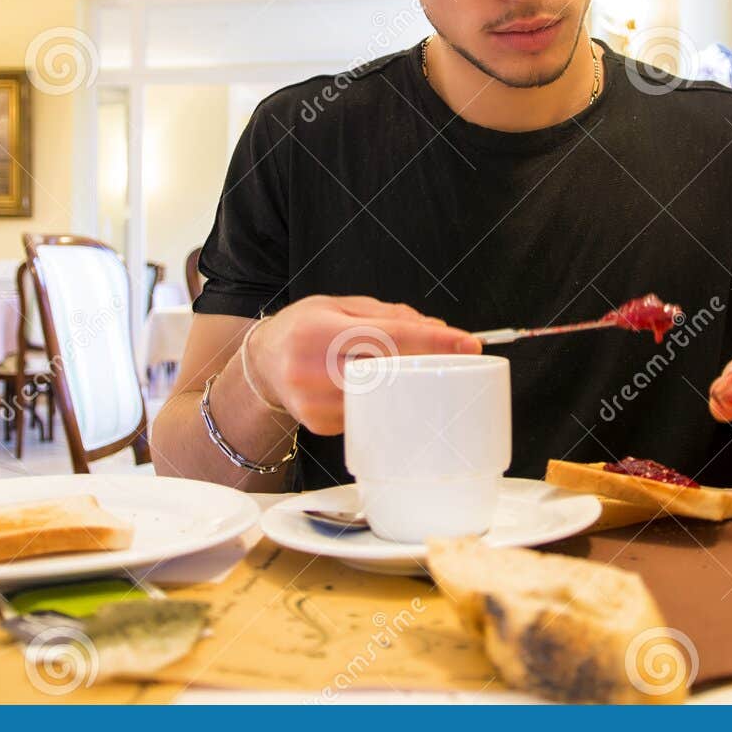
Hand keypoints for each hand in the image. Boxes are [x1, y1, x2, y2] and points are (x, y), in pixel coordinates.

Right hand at [246, 295, 480, 435]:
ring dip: (411, 383)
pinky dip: (387, 399)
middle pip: (391, 371)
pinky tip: (385, 386)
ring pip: (385, 398)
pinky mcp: (321, 426)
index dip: (433, 341)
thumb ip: (388, 314)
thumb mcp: (340, 305)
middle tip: (456, 356)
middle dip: (429, 363)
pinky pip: (370, 413)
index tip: (468, 342)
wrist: (263, 362)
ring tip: (419, 367)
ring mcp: (314, 404)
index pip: (388, 337)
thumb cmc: (303, 328)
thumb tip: (436, 328)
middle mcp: (311, 370)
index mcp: (317, 332)